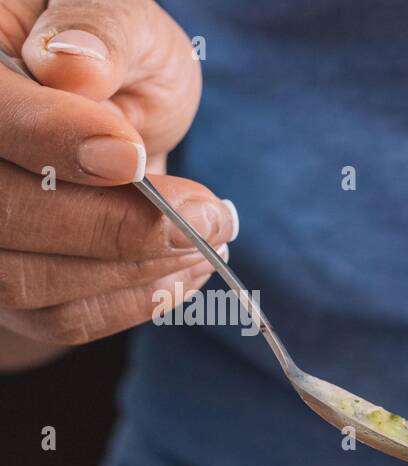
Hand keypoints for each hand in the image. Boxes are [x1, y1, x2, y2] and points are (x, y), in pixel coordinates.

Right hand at [0, 0, 236, 344]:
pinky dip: (131, 302)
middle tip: (209, 214)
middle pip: (4, 214)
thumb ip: (100, 31)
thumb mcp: (123, 18)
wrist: (116, 115)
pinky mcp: (8, 284)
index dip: (55, 139)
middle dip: (117, 225)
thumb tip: (74, 69)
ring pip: (27, 279)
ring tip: (208, 241)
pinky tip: (183, 273)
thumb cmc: (117, 57)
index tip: (134, 156)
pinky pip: (56, 317)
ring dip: (133, 271)